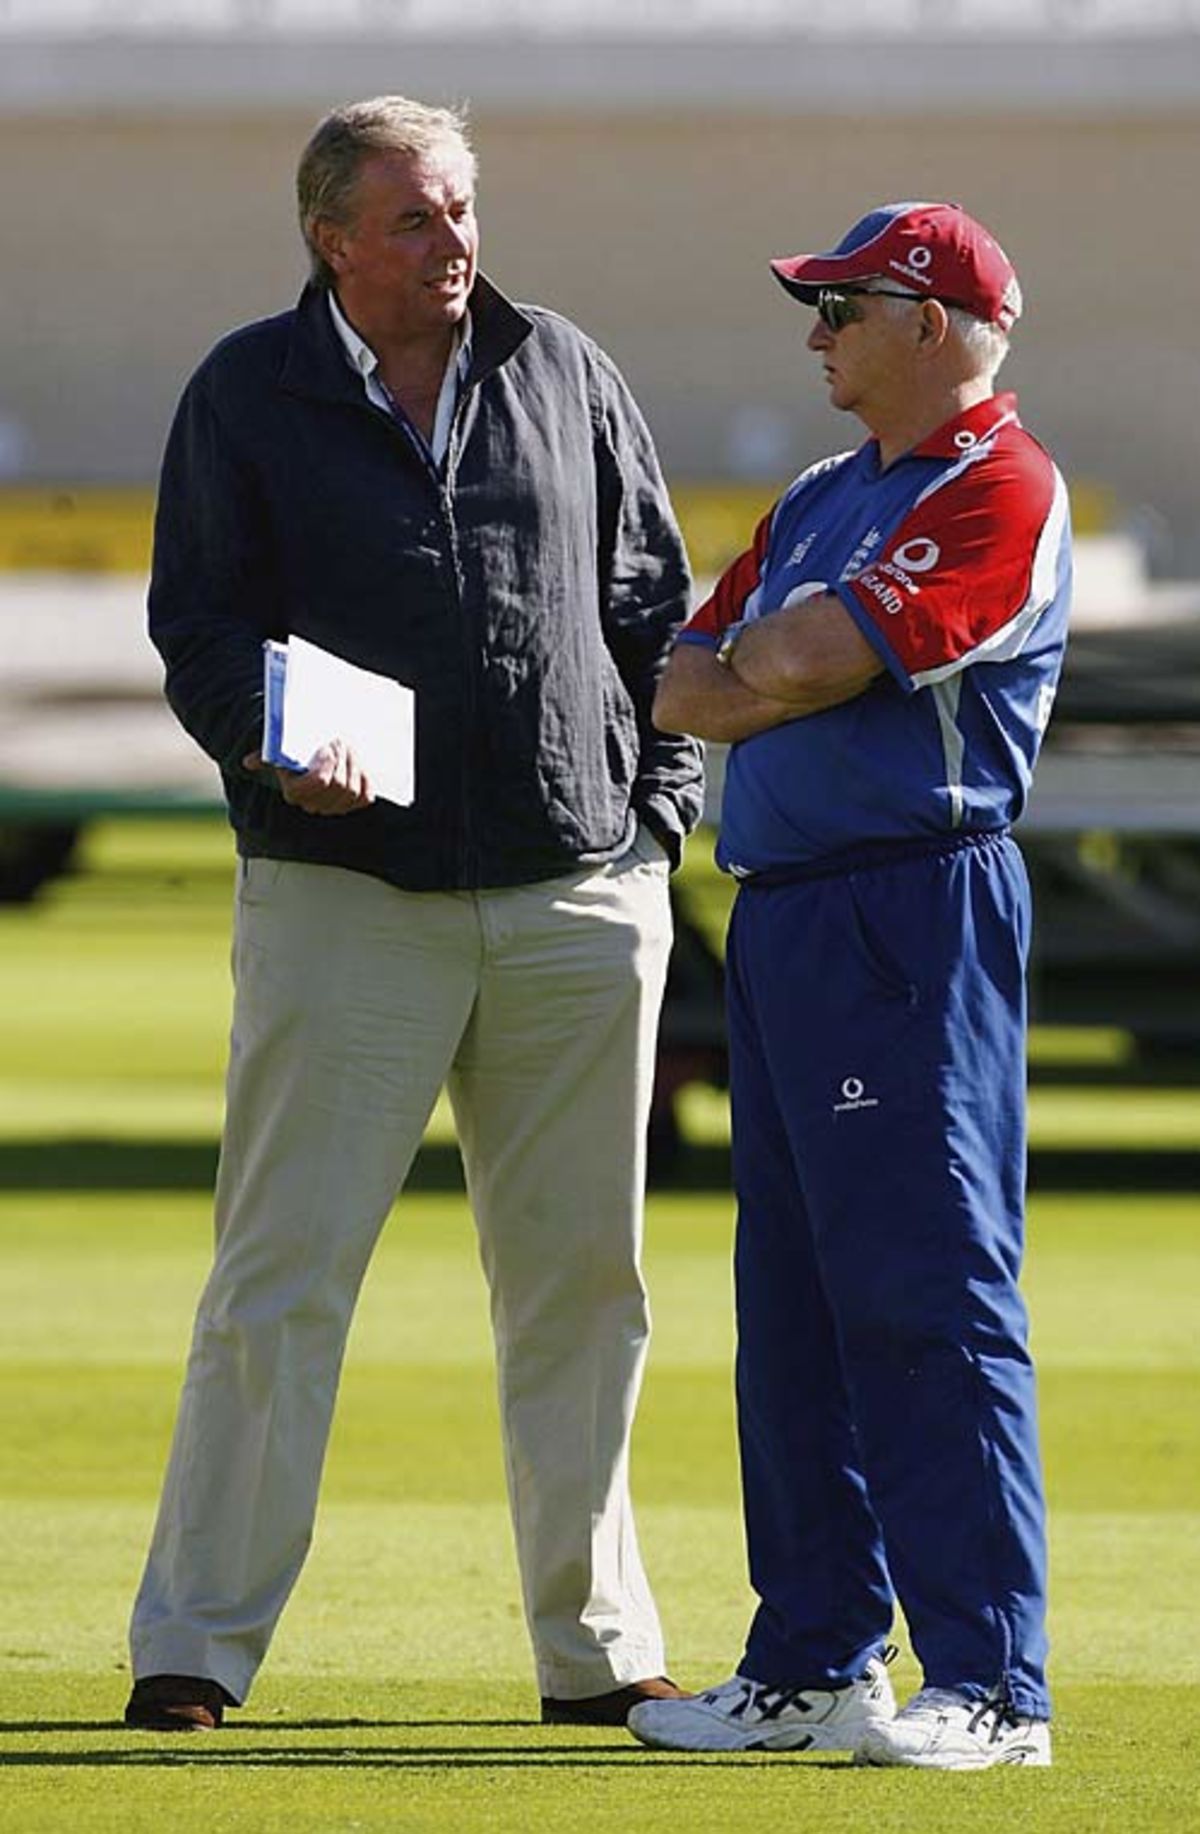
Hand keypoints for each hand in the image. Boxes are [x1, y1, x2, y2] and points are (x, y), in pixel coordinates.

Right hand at [242, 741, 374, 815]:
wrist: (314, 759)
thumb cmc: (294, 753)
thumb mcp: (278, 751)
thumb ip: (264, 756)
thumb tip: (248, 762)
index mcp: (294, 793)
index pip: (320, 781)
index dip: (327, 763)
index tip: (326, 747)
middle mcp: (314, 805)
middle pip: (339, 785)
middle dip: (342, 760)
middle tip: (338, 742)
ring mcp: (334, 808)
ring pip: (352, 790)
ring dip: (353, 766)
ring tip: (347, 750)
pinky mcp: (352, 805)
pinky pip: (365, 798)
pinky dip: (365, 780)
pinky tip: (356, 766)